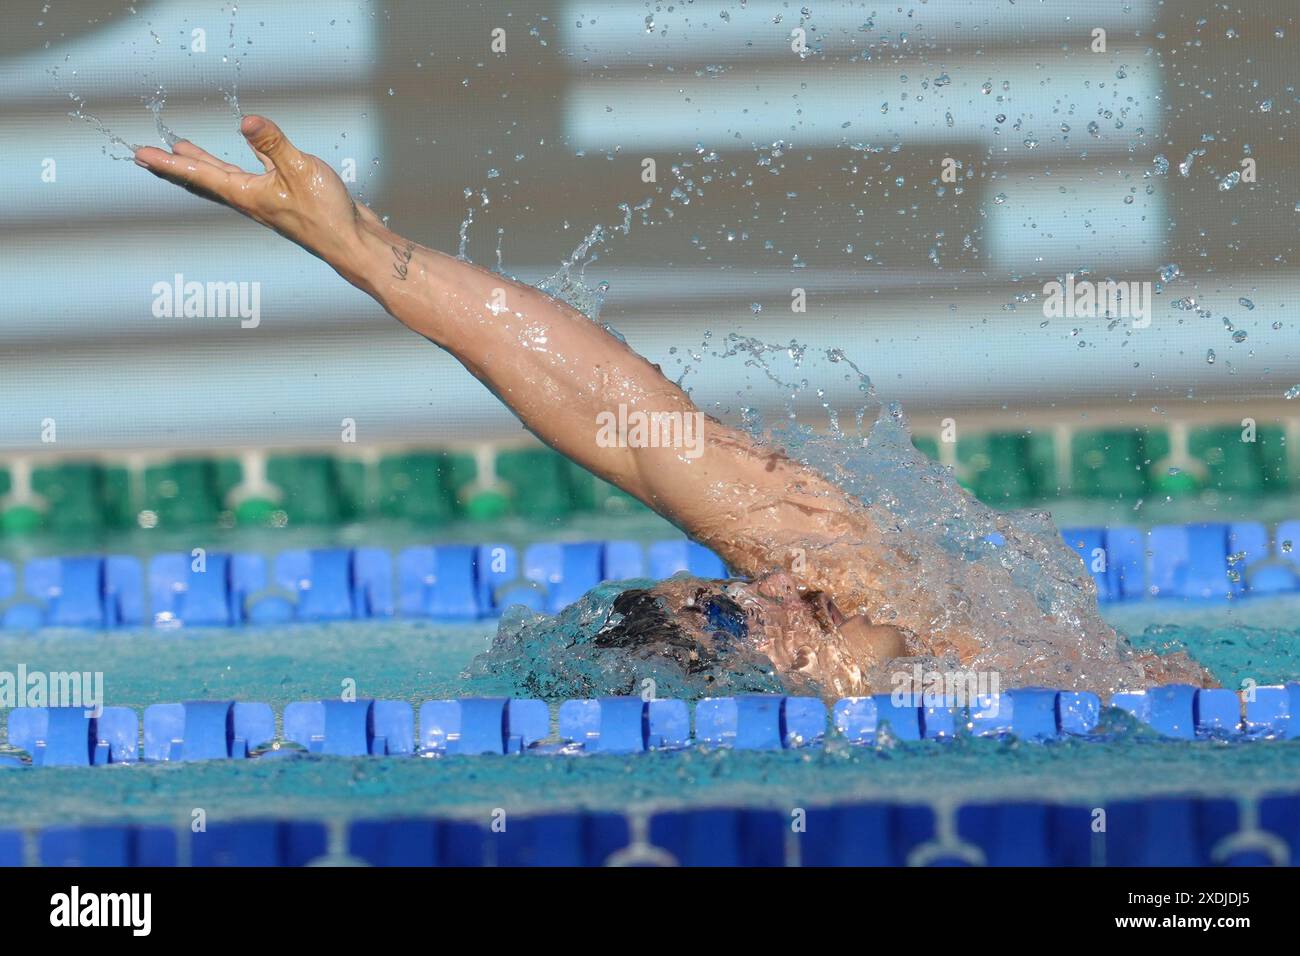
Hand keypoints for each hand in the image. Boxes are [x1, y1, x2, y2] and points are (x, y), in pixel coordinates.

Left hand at [134, 115, 381, 272]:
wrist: (354, 243)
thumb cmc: (328, 216)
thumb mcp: (300, 171)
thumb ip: (274, 144)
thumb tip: (247, 121)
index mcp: (247, 195)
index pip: (199, 175)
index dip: (168, 163)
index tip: (140, 155)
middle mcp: (252, 198)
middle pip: (205, 179)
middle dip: (176, 167)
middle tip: (147, 157)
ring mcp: (269, 198)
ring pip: (227, 177)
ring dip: (204, 164)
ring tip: (184, 150)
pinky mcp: (289, 195)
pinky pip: (256, 173)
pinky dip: (245, 160)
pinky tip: (248, 149)